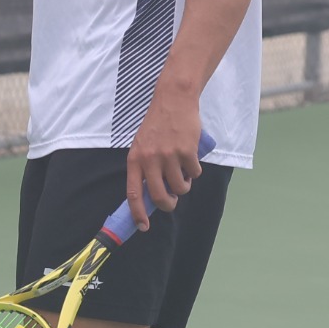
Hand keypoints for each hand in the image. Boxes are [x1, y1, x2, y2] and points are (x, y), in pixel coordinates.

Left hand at [124, 89, 204, 230]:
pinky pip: (194, 174)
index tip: (143, 226)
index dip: (138, 213)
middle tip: (172, 200)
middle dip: (168, 204)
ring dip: (184, 185)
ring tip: (182, 172)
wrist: (173, 100)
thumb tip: (152, 196)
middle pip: (159, 196)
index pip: (133, 193)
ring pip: (180, 187)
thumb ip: (145, 167)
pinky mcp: (187, 152)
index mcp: (135, 159)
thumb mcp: (142, 145)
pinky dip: (195, 171)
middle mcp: (150, 159)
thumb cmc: (158, 125)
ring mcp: (169, 156)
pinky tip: (191, 159)